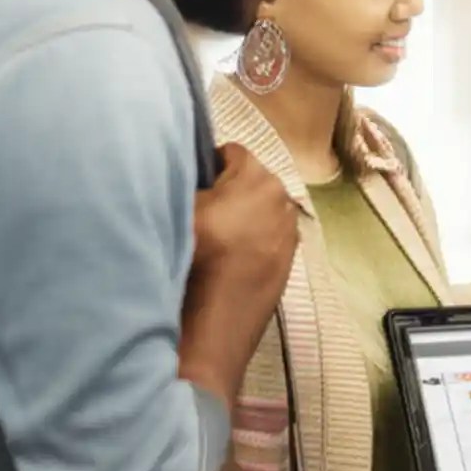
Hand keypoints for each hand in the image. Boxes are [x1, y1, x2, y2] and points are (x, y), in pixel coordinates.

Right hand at [178, 143, 298, 408]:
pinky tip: (228, 262)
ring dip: (241, 218)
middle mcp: (283, 198)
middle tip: (198, 213)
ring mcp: (290, 232)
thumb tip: (185, 173)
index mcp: (258, 176)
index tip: (190, 184)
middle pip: (249, 181)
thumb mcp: (179, 205)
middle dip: (226, 191)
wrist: (217, 319)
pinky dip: (251, 243)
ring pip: (260, 211)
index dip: (206, 163)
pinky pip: (266, 238)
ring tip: (213, 240)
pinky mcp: (290, 261)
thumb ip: (185, 179)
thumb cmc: (196, 253)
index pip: (230, 152)